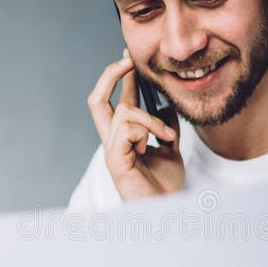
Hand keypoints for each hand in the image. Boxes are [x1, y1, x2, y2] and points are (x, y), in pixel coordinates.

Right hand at [87, 50, 184, 201]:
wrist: (166, 208)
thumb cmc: (165, 185)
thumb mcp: (171, 149)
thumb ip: (165, 128)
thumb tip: (165, 105)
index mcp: (124, 138)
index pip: (117, 101)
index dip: (121, 78)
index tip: (129, 58)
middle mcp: (113, 141)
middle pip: (96, 100)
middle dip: (110, 75)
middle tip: (127, 60)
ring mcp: (112, 150)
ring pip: (124, 113)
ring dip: (151, 119)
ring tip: (168, 135)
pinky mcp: (115, 160)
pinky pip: (127, 129)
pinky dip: (146, 131)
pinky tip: (154, 145)